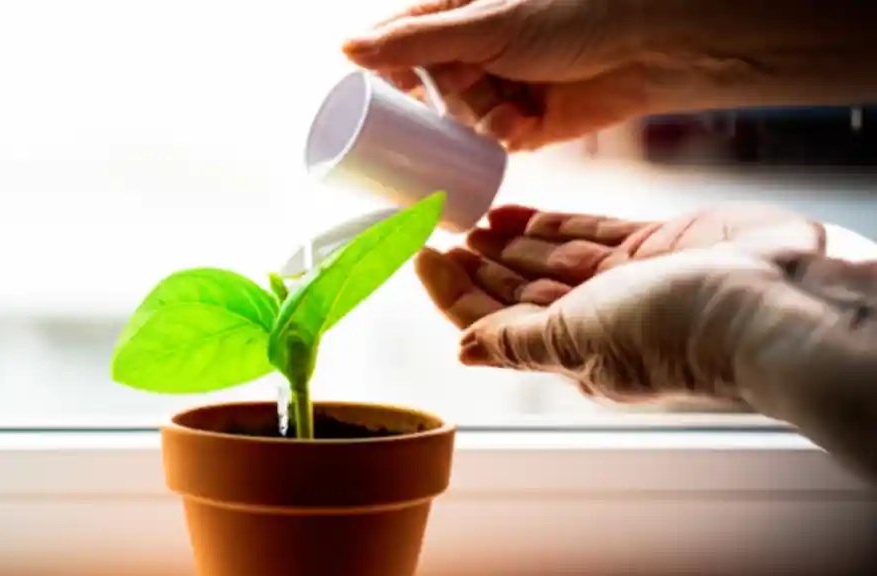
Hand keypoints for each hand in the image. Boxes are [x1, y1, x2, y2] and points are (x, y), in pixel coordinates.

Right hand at [344, 1, 876, 150]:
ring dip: (478, 123)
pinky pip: (491, 144)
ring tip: (511, 110)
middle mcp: (474, 53)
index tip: (373, 99)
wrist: (647, 46)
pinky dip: (503, 139)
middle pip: (426, 94)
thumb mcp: (483, 26)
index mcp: (457, 16)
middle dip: (444, 105)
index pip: (400, 46)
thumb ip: (412, 43)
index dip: (385, 73)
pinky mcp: (524, 125)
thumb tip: (344, 50)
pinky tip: (523, 124)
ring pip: (457, 124)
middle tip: (469, 95)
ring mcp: (499, 89)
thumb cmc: (570, 14)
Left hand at [413, 203, 828, 402]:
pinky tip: (517, 213)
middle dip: (477, 266)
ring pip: (550, 259)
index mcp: (569, 352)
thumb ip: (517, 341)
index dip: (452, 293)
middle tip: (439, 231)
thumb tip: (462, 352)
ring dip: (508, 243)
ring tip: (468, 220)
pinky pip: (592, 231)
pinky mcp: (657, 245)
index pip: (491, 322)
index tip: (420, 257)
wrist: (771, 302)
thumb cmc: (673, 334)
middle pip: (517, 290)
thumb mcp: (576, 342)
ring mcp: (626, 281)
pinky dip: (554, 223)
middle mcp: (594, 318)